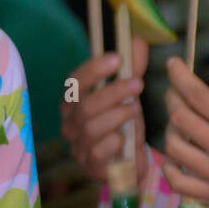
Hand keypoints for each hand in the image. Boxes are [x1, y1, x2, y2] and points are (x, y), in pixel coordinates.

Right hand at [60, 37, 148, 185]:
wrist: (128, 163)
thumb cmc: (123, 124)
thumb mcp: (129, 95)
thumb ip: (132, 69)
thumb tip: (136, 40)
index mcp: (73, 102)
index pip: (74, 82)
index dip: (93, 69)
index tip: (117, 59)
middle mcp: (70, 123)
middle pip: (84, 104)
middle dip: (112, 91)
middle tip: (138, 84)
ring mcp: (78, 146)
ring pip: (91, 128)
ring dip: (117, 115)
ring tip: (137, 110)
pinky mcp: (90, 166)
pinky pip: (98, 152)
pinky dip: (114, 142)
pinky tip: (125, 139)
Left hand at [162, 56, 208, 201]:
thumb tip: (195, 85)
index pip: (199, 97)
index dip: (181, 77)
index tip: (173, 64)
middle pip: (181, 118)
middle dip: (173, 99)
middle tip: (174, 91)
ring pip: (173, 147)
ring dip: (171, 130)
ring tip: (177, 122)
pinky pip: (177, 180)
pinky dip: (171, 166)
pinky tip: (177, 154)